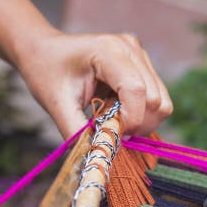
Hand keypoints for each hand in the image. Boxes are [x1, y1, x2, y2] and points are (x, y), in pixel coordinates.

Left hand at [13, 30, 172, 138]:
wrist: (44, 51)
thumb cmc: (46, 72)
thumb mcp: (57, 105)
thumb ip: (78, 132)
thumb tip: (98, 158)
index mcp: (108, 50)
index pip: (136, 90)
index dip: (131, 120)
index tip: (112, 135)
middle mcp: (130, 48)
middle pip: (155, 99)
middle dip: (137, 124)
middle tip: (109, 129)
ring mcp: (140, 55)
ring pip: (161, 102)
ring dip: (141, 121)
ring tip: (112, 117)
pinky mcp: (143, 65)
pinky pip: (157, 100)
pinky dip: (141, 114)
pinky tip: (116, 109)